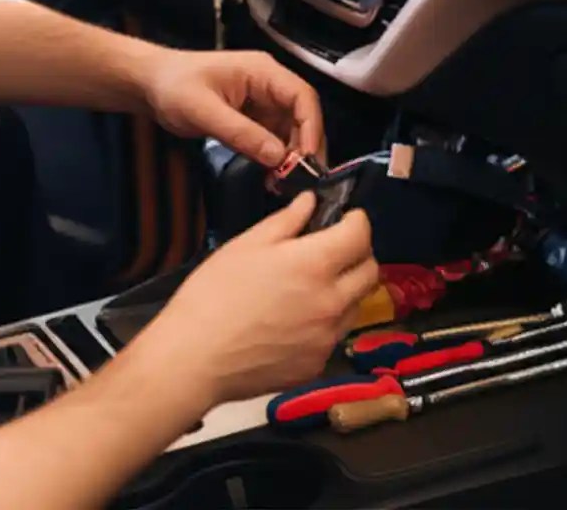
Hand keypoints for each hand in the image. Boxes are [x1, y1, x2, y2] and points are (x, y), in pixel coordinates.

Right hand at [136, 193, 378, 404]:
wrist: (195, 358)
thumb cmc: (212, 296)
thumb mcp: (246, 245)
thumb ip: (285, 221)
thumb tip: (309, 202)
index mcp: (314, 265)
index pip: (361, 234)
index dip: (356, 220)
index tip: (345, 218)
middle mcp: (332, 302)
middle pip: (371, 271)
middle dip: (359, 253)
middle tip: (333, 249)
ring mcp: (328, 337)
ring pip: (357, 304)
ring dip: (346, 289)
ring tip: (312, 287)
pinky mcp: (318, 364)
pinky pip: (335, 335)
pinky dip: (326, 322)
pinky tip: (295, 321)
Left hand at [142, 49, 324, 166]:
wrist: (151, 84)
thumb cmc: (173, 86)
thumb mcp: (205, 111)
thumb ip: (242, 133)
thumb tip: (277, 157)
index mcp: (262, 72)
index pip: (302, 97)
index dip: (312, 128)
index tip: (308, 158)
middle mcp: (267, 85)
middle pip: (302, 116)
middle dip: (304, 147)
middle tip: (300, 178)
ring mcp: (261, 101)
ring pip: (290, 131)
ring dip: (290, 157)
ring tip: (283, 182)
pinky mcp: (252, 117)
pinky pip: (272, 138)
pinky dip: (275, 158)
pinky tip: (270, 176)